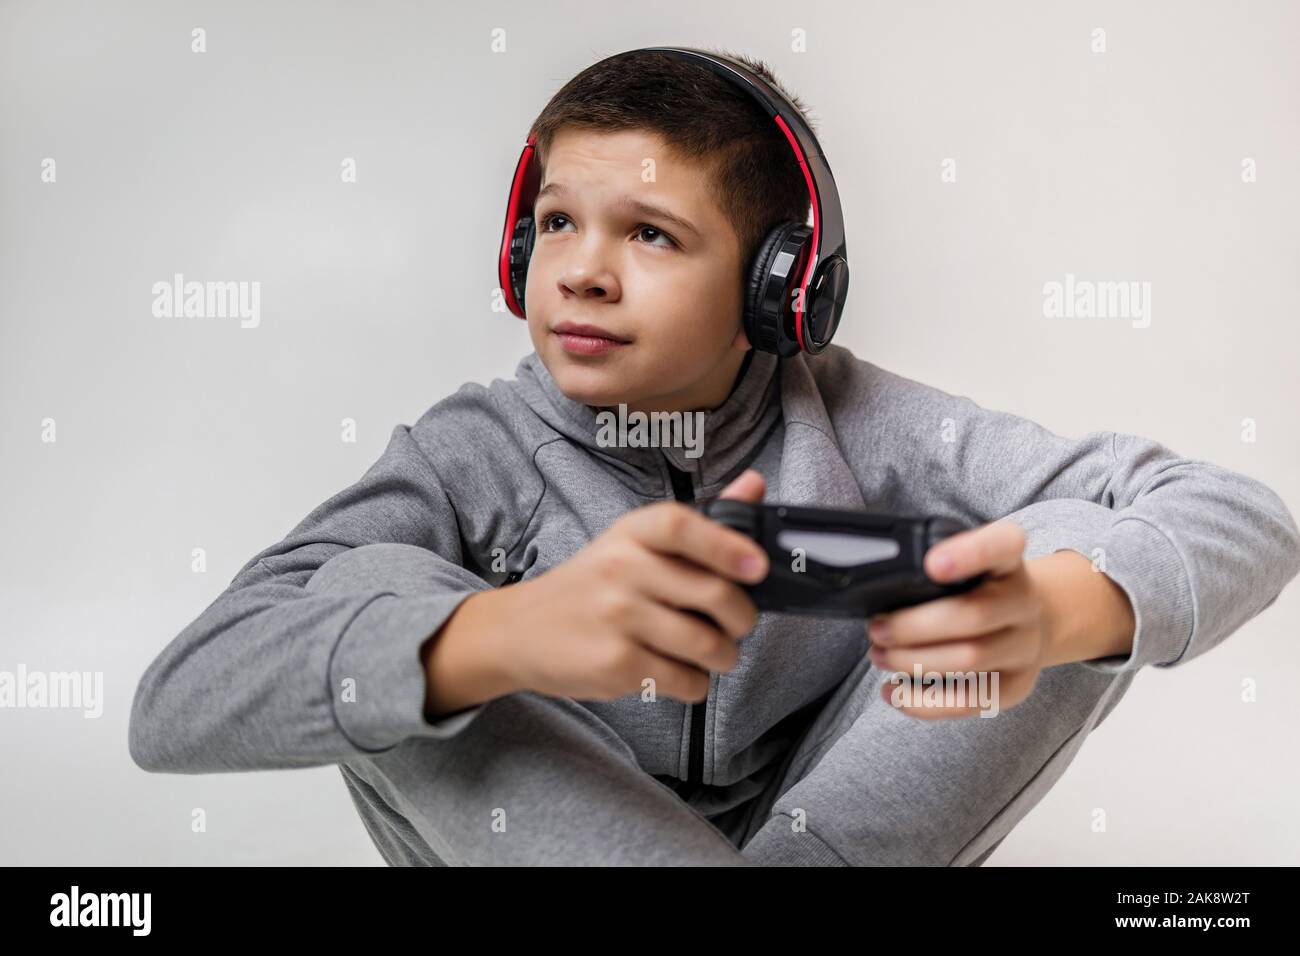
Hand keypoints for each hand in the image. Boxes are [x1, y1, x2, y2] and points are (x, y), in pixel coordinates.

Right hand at [491, 469, 769, 704]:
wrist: (519, 630)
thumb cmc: (591, 585)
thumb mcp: (632, 543)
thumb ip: (696, 522)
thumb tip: (756, 485)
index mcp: (631, 533)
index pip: (682, 525)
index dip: (727, 545)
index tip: (758, 567)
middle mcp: (622, 569)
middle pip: (713, 594)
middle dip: (743, 619)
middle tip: (737, 626)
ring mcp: (617, 617)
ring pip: (707, 645)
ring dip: (723, 657)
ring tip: (711, 653)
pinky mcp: (616, 663)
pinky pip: (685, 680)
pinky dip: (695, 683)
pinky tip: (678, 672)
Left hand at [867, 520, 1048, 719]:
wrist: (1028, 624)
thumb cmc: (977, 590)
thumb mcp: (966, 564)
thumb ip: (932, 566)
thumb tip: (875, 588)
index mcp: (1009, 561)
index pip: (1004, 545)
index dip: (970, 553)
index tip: (932, 564)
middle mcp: (1024, 602)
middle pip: (973, 615)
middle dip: (913, 626)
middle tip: (877, 628)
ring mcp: (1024, 647)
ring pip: (969, 660)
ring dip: (912, 662)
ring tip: (880, 655)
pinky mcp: (1014, 687)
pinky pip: (968, 701)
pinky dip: (923, 701)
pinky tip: (894, 692)